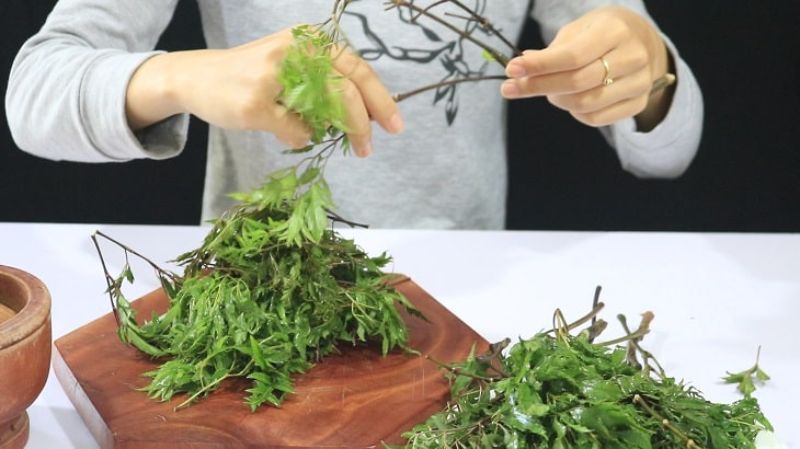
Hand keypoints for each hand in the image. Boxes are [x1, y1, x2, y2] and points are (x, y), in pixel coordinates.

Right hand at [126, 28, 403, 156]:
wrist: (197, 77)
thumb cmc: (253, 75)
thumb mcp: (295, 69)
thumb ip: (327, 85)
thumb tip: (364, 118)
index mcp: (309, 41)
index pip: (356, 68)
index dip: (380, 98)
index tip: (395, 125)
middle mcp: (295, 51)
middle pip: (346, 88)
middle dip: (363, 123)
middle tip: (369, 148)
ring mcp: (274, 76)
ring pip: (323, 112)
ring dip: (330, 131)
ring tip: (325, 137)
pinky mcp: (256, 103)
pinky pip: (294, 131)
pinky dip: (295, 136)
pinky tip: (283, 130)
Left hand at [501, 6, 672, 130]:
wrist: (641, 42)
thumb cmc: (600, 34)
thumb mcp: (577, 31)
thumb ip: (551, 51)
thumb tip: (521, 68)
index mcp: (615, 31)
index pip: (572, 56)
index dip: (539, 66)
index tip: (512, 70)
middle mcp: (632, 57)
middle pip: (577, 83)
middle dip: (539, 87)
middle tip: (513, 88)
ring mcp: (639, 83)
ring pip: (585, 104)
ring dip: (557, 100)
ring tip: (547, 90)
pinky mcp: (637, 103)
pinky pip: (596, 119)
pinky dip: (574, 113)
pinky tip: (568, 100)